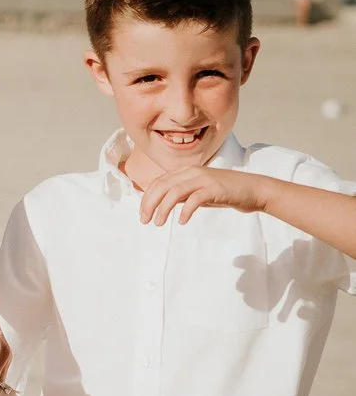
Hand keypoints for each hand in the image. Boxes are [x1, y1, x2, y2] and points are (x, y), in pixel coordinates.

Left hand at [137, 164, 266, 227]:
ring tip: (159, 223)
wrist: (254, 189)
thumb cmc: (224, 191)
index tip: (142, 214)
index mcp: (185, 171)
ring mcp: (204, 178)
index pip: (157, 182)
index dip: (146, 198)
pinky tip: (181, 221)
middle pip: (161, 186)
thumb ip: (181, 194)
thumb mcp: (198, 191)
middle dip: (149, 204)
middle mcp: (192, 172)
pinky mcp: (215, 188)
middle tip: (145, 220)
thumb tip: (160, 202)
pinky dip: (185, 210)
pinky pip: (195, 199)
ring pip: (174, 192)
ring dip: (163, 209)